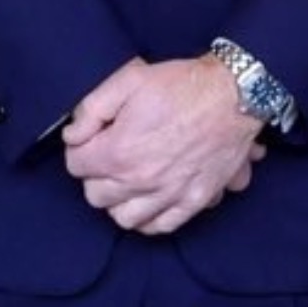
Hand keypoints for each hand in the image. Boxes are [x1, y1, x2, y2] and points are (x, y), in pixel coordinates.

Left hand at [62, 56, 266, 234]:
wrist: (234, 94)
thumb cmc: (183, 85)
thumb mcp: (129, 80)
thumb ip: (91, 109)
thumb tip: (72, 135)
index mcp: (119, 151)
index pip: (76, 165)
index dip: (80, 148)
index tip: (91, 139)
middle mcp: (140, 180)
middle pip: (96, 196)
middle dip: (96, 176)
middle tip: (109, 157)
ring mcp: (169, 194)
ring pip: (124, 218)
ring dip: (119, 201)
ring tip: (127, 181)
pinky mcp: (194, 200)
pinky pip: (160, 226)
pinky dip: (149, 220)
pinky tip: (149, 201)